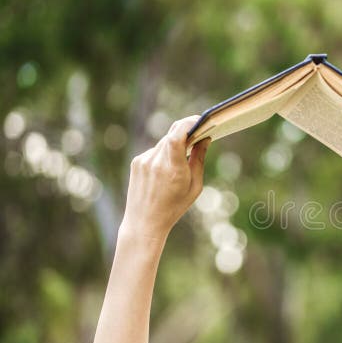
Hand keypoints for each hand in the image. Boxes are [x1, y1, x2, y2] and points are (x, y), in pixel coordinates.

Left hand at [121, 116, 209, 238]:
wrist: (144, 222)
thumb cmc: (174, 207)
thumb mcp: (194, 187)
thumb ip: (198, 160)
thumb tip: (204, 138)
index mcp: (173, 170)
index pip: (177, 135)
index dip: (189, 123)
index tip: (200, 121)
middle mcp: (156, 162)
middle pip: (172, 134)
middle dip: (186, 132)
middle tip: (199, 133)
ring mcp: (143, 161)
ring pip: (164, 142)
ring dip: (175, 145)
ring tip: (181, 160)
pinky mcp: (136, 162)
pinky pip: (155, 150)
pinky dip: (164, 154)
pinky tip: (165, 171)